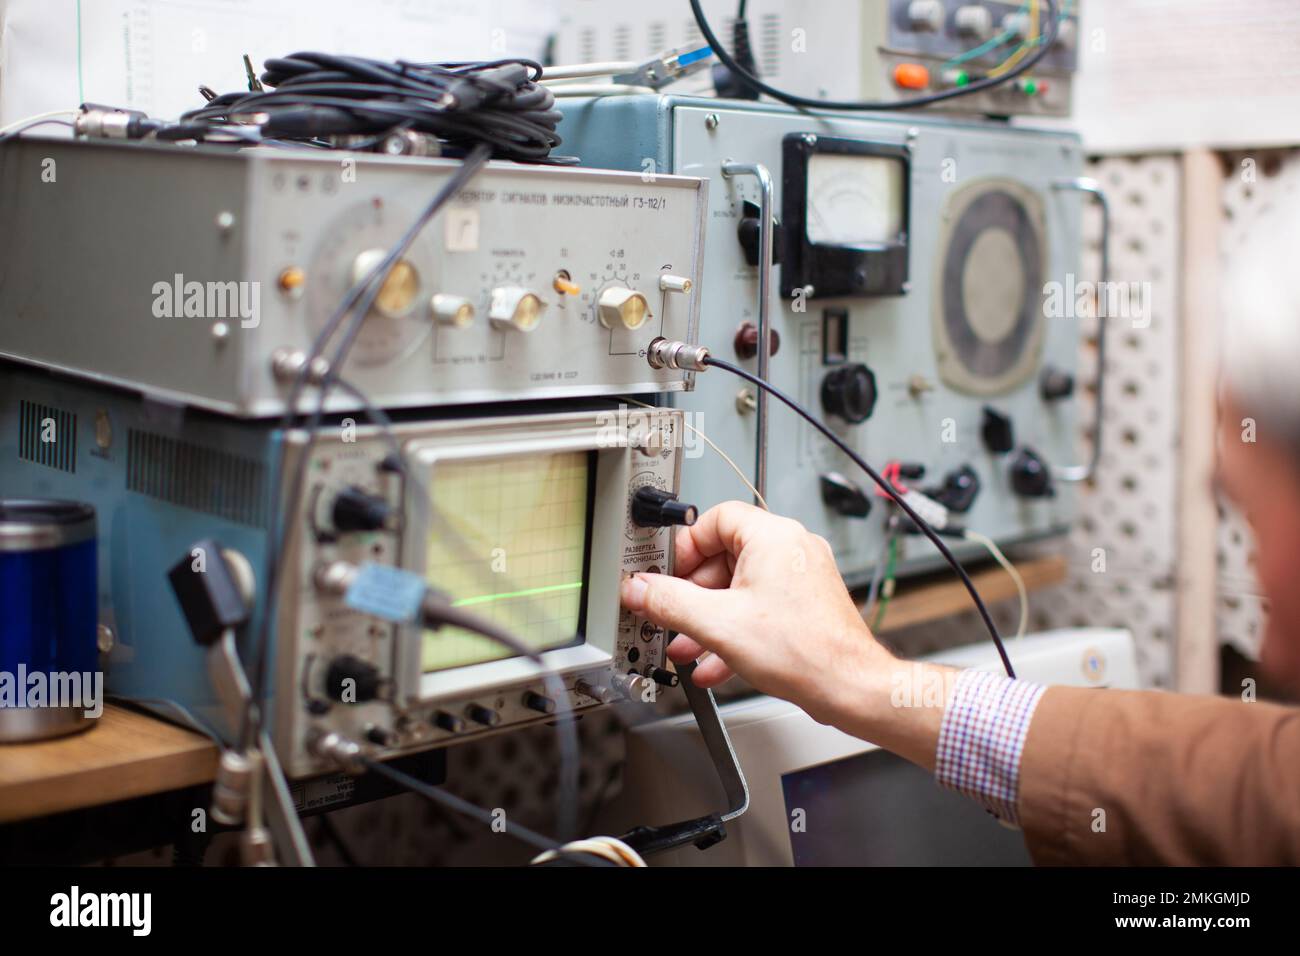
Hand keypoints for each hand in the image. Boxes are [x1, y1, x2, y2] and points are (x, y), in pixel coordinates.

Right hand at [619, 501, 896, 727]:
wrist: (849, 687)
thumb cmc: (806, 651)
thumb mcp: (718, 624)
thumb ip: (670, 602)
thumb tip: (640, 588)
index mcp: (773, 536)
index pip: (715, 519)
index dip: (684, 547)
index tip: (665, 573)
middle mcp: (791, 550)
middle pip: (724, 556)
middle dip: (692, 592)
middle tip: (671, 611)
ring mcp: (801, 578)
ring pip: (740, 588)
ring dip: (708, 617)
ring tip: (687, 644)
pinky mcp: (805, 606)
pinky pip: (758, 608)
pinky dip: (733, 630)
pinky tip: (714, 662)